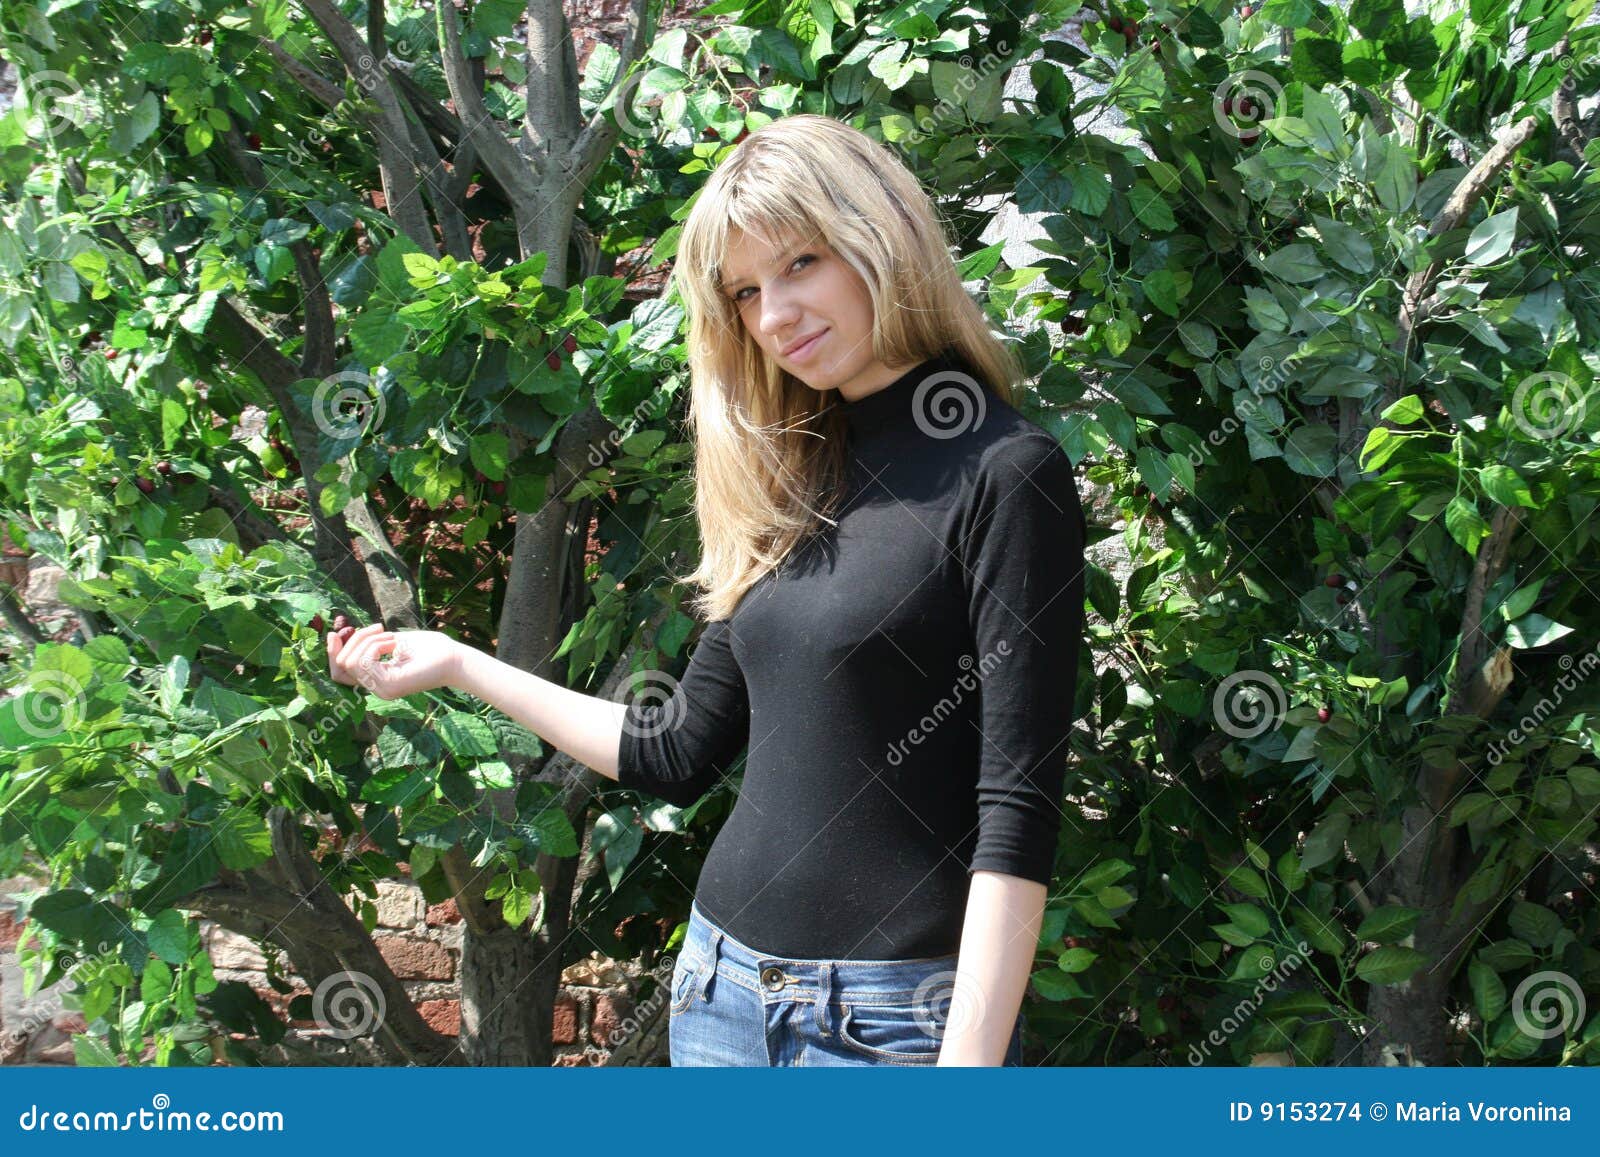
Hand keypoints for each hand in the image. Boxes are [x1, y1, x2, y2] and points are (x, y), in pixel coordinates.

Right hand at [327, 623, 463, 699]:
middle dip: (352, 641)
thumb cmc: (429, 649)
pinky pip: (364, 662)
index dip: (332, 653)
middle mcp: (376, 689)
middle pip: (340, 667)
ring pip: (350, 662)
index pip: (340, 673)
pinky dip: (375, 645)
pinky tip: (394, 643)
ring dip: (368, 641)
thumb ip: (368, 644)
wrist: (454, 658)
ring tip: (391, 637)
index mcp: (376, 679)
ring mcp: (382, 690)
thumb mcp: (392, 642)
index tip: (335, 632)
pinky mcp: (390, 686)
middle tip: (378, 628)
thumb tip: (338, 635)